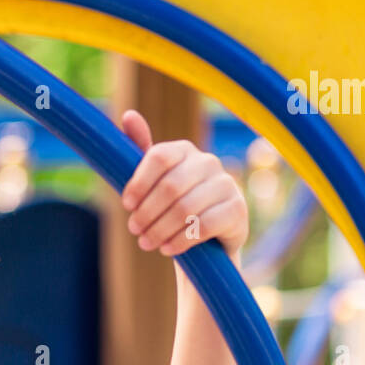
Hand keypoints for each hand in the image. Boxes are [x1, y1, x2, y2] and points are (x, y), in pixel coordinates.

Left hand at [119, 109, 247, 259]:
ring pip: (185, 208)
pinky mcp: (238, 210)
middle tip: (134, 230)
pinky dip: (181, 240)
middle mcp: (209, 162)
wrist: (205, 240)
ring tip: (147, 243)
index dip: (139, 182)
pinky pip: (204, 225)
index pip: (159, 157)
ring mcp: (227, 184)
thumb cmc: (170, 206)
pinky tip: (168, 249)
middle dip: (147, 212)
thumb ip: (139, 152)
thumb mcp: (151, 181)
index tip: (126, 205)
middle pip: (170, 186)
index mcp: (184, 150)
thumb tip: (128, 115)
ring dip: (160, 230)